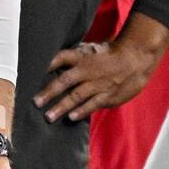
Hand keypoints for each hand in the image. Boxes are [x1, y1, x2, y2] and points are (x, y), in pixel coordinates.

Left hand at [33, 38, 158, 122]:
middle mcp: (87, 70)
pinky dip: (82, 111)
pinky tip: (71, 118)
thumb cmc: (109, 55)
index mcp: (81, 56)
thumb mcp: (90, 50)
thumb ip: (73, 58)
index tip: (32, 72)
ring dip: (62, 106)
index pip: (60, 58)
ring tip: (49, 116)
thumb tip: (51, 63)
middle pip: (65, 80)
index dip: (46, 64)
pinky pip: (93, 104)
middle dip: (49, 92)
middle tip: (36, 102)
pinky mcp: (108, 94)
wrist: (136, 58)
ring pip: (77, 96)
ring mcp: (98, 83)